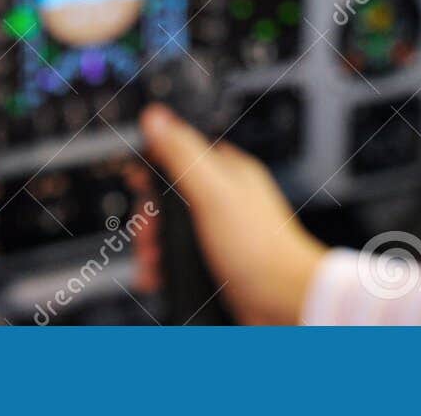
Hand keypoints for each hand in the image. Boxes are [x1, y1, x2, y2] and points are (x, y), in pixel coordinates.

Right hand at [140, 104, 327, 324]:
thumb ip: (183, 154)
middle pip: (172, 195)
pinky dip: (163, 266)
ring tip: (150, 259)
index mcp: (227, 172)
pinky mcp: (216, 261)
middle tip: (146, 231)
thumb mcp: (213, 193)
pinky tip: (156, 275)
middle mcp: (225, 199)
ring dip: (153, 244)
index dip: (155, 163)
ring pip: (173, 229)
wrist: (283, 303)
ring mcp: (221, 231)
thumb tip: (157, 118)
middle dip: (150, 215)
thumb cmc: (260, 247)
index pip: (183, 151)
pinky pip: (180, 257)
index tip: (136, 178)